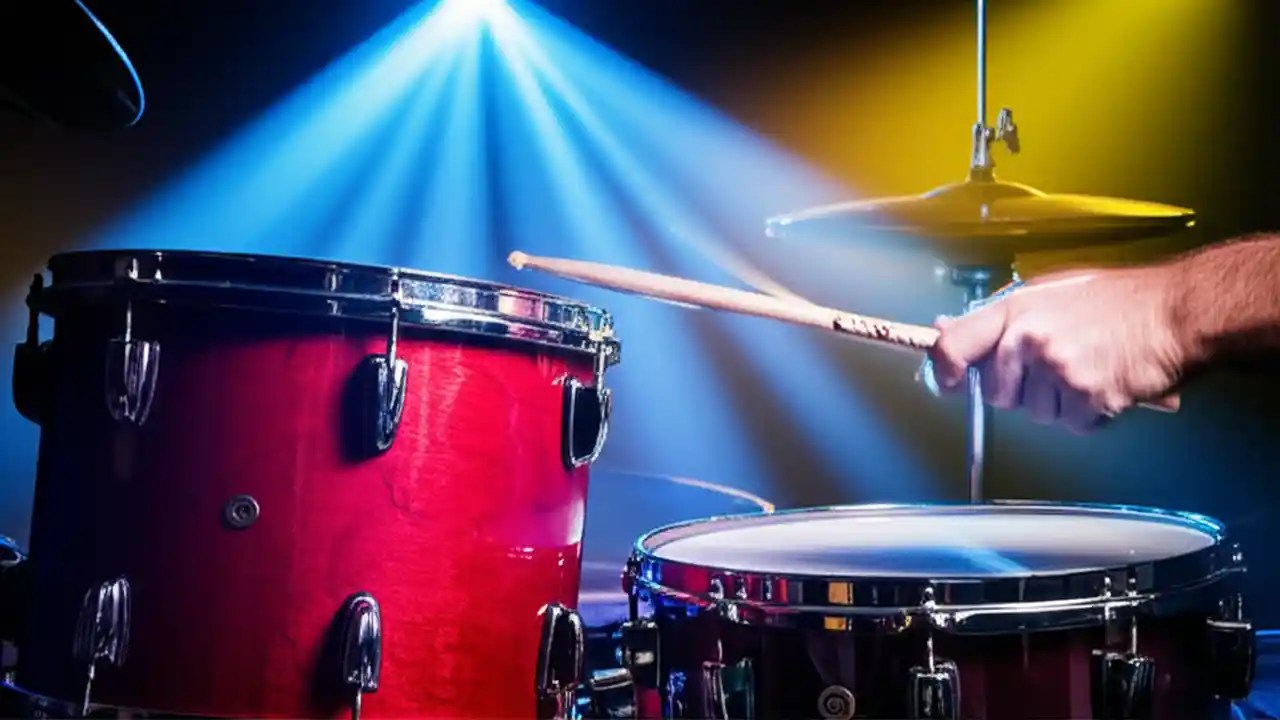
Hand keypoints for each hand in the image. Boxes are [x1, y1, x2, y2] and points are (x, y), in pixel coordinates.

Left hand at [928, 266, 1187, 433]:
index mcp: (1015, 310)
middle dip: (1019, 390)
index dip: (944, 371)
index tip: (951, 383)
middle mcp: (1029, 339)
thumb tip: (946, 329)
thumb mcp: (1050, 293)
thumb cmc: (1116, 301)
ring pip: (1035, 414)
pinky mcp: (1086, 398)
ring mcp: (1057, 370)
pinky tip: (1104, 385)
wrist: (1174, 313)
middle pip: (997, 394)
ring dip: (1057, 403)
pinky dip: (1087, 415)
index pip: (954, 344)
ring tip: (1086, 369)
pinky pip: (1070, 425)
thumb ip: (1001, 317)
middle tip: (1054, 367)